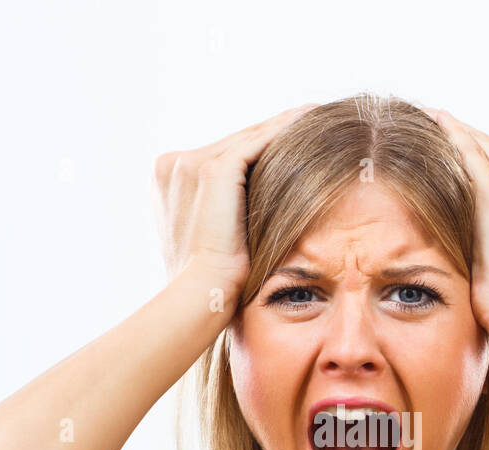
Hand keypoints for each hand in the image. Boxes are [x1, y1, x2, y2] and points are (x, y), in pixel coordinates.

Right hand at [152, 104, 316, 296]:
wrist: (201, 294)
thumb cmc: (212, 280)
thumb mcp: (215, 236)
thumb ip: (225, 209)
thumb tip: (259, 201)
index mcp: (168, 178)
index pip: (223, 154)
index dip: (260, 147)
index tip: (294, 140)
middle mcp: (173, 165)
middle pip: (237, 142)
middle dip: (276, 132)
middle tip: (314, 117)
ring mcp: (189, 164)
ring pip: (249, 137)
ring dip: (287, 125)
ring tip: (319, 116)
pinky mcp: (212, 168)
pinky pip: (258, 141)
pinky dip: (287, 131)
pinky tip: (314, 124)